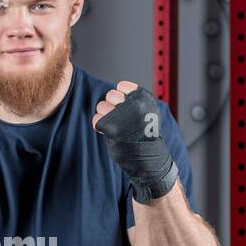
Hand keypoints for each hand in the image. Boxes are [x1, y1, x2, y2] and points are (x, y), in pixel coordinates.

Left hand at [92, 81, 178, 203]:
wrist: (149, 159)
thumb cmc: (147, 136)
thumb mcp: (149, 112)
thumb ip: (135, 100)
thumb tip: (117, 91)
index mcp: (144, 99)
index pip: (122, 86)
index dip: (120, 94)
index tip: (124, 104)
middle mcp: (133, 105)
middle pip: (110, 95)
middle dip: (111, 104)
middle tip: (117, 116)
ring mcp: (121, 117)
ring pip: (101, 106)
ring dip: (104, 114)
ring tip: (114, 124)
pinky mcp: (111, 129)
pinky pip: (96, 119)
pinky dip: (99, 125)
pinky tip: (108, 132)